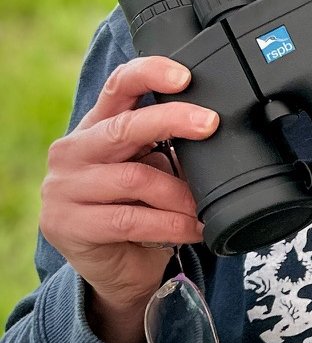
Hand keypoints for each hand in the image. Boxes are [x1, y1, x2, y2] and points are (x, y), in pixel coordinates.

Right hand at [40, 56, 214, 342]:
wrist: (118, 267)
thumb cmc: (141, 210)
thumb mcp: (156, 171)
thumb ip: (173, 148)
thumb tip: (218, 131)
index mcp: (96, 127)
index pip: (117, 87)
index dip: (149, 74)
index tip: (184, 76)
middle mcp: (72, 150)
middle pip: (124, 128)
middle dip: (172, 122)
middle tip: (211, 125)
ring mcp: (63, 187)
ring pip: (135, 179)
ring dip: (181, 194)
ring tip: (204, 206)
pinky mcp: (66, 224)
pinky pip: (130, 220)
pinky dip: (171, 225)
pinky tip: (194, 228)